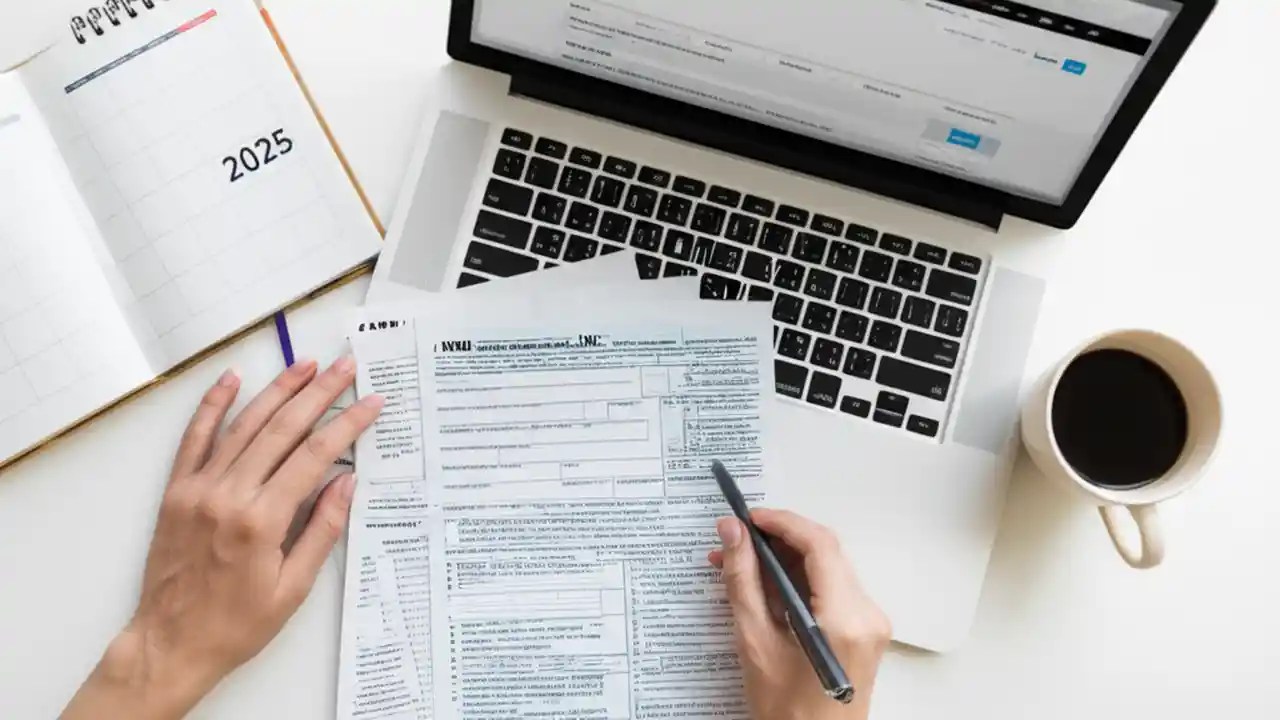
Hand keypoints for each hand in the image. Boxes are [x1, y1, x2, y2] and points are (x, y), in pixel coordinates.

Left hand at [61, 359, 382, 719]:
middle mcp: (228, 495)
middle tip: (345, 367)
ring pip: (243, 425)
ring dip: (277, 391)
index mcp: (262, 520)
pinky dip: (213, 405)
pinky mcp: (176, 491)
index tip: (371, 403)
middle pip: (282, 429)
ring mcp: (198, 489)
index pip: (314, 456)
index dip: (347, 425)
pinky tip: (232, 379)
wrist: (171, 644)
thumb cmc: (237, 624)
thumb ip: (322, 529)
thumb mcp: (294, 587)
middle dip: (319, 394)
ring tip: (304, 364)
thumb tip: (346, 481)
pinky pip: (195, 438)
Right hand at [710, 509, 890, 719]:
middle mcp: (868, 614)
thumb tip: (732, 534)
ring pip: (826, 568)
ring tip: (740, 566)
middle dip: (777, 540)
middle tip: (736, 541)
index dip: (781, 522)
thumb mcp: (755, 642)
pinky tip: (765, 588)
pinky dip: (798, 581)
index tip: (748, 518)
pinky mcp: (865, 630)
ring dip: (785, 560)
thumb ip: (742, 581)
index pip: (818, 545)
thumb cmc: (787, 711)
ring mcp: (871, 622)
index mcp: (845, 618)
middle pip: (824, 552)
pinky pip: (831, 589)